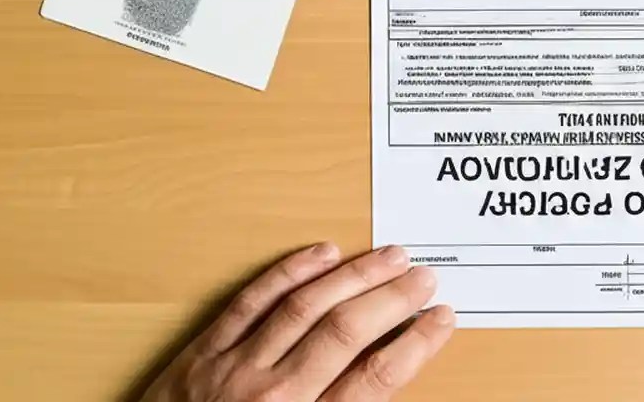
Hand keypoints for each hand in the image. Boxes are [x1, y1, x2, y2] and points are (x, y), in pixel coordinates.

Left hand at [139, 242, 454, 400]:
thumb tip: (386, 382)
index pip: (376, 378)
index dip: (415, 343)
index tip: (441, 318)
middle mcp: (274, 397)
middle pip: (346, 332)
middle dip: (393, 299)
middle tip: (423, 279)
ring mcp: (235, 370)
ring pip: (304, 306)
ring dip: (354, 277)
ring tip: (388, 257)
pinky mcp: (202, 354)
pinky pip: (250, 302)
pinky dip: (288, 274)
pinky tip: (321, 254)